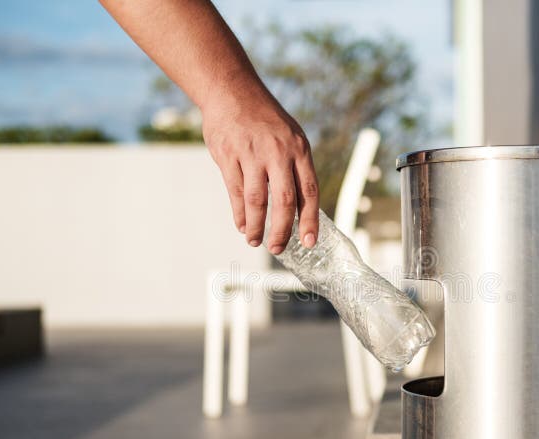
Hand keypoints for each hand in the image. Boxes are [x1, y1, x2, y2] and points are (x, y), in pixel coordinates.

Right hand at [202, 89, 318, 253]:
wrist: (232, 91)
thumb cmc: (265, 119)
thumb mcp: (290, 137)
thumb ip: (295, 169)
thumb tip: (301, 208)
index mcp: (298, 149)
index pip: (309, 191)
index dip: (310, 219)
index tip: (309, 241)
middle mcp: (277, 152)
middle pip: (284, 201)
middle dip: (281, 230)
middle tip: (278, 249)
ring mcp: (251, 154)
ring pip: (257, 200)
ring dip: (257, 226)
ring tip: (256, 241)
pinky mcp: (228, 156)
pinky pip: (235, 192)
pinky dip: (239, 213)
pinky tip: (242, 225)